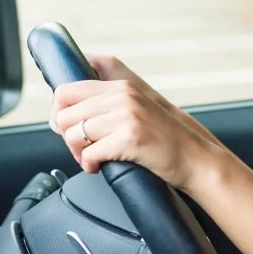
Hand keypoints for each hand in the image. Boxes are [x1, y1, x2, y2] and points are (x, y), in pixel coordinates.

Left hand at [50, 55, 227, 151]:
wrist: (194, 158)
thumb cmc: (164, 140)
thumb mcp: (135, 111)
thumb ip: (106, 105)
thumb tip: (64, 113)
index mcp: (121, 86)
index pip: (67, 89)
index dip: (59, 112)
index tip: (67, 127)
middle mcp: (122, 96)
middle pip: (65, 114)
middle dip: (68, 136)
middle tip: (81, 149)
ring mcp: (126, 116)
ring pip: (73, 135)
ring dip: (78, 153)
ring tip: (92, 159)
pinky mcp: (129, 138)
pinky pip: (89, 154)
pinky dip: (89, 165)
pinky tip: (100, 167)